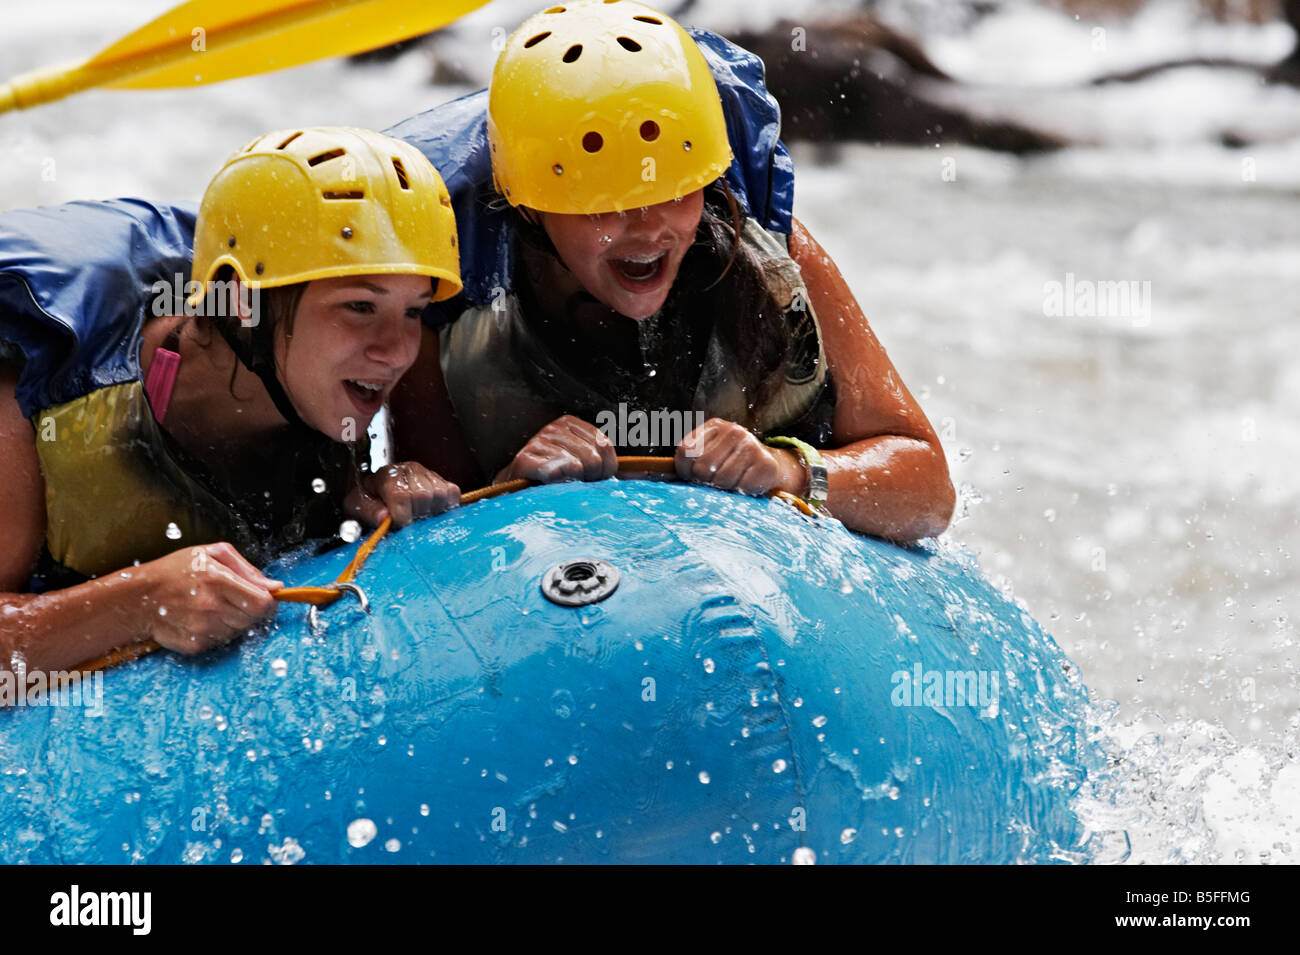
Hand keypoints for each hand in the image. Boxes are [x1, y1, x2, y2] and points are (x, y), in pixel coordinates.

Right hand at [141, 544, 282, 654]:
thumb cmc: (176, 571)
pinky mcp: (194, 645)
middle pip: (253, 619)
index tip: (265, 597)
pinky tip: (203, 619)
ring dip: (234, 621)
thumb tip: (275, 587)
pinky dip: (219, 632)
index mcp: (217, 579)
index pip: (261, 603)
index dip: (269, 602)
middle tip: (235, 600)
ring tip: (215, 607)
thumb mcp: (212, 554)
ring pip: (239, 631)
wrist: (138, 597)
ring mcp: (201, 628)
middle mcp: (209, 606)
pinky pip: (222, 642)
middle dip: (251, 610)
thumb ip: (248, 570)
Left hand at [345, 461, 459, 527]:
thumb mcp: (358, 507)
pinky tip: (432, 511)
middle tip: (409, 522)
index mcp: (387, 474)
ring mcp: (428, 473)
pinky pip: (453, 492)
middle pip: (424, 496)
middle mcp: (410, 469)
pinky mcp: (441, 479)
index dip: (402, 517)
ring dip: (432, 511)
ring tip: (419, 517)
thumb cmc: (368, 501)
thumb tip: (384, 517)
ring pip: (440, 494)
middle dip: (417, 515)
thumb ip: (369, 512)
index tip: (399, 527)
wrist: (377, 492)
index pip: (402, 496)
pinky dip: (445, 506)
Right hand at [495, 415, 616, 483]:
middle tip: (573, 485)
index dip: (604, 471)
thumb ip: (612, 468)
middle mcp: (555, 428)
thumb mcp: (585, 468)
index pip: (605, 447)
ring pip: (577, 466)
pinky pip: (557, 471)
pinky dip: (558, 482)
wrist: (515, 491)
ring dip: (572, 484)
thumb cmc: (556, 481)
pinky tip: (550, 485)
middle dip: (590, 479)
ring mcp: (539, 441)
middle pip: (594, 457)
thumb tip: (649, 473)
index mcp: (571, 424)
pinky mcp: (525, 459)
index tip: (590, 479)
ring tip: (560, 487)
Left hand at [675, 418, 795, 495]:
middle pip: (703, 468)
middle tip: (715, 481)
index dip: (686, 471)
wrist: (766, 466)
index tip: (695, 475)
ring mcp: (751, 445)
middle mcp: (733, 431)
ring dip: (725, 488)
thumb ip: (682, 461)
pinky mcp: (766, 464)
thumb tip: (644, 473)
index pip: (686, 451)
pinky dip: (741, 491)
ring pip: (722, 480)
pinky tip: (745, 483)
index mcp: (714, 426)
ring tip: (732, 481)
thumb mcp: (706, 454)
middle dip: (706, 481)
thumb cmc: (728, 464)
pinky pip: (742, 487)